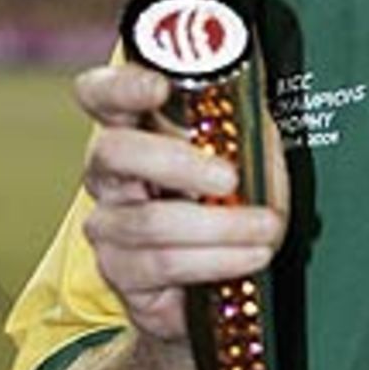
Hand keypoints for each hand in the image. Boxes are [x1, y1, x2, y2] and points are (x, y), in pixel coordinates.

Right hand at [76, 63, 287, 340]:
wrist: (212, 282)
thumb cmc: (223, 202)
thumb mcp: (243, 154)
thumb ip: (245, 128)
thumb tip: (258, 116)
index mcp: (133, 130)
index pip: (103, 94)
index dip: (123, 86)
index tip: (160, 87)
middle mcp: (111, 175)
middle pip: (114, 152)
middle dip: (175, 162)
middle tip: (227, 178)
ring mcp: (109, 225)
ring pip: (150, 221)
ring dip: (221, 225)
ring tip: (265, 227)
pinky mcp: (121, 273)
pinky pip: (164, 264)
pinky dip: (218, 259)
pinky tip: (250, 255)